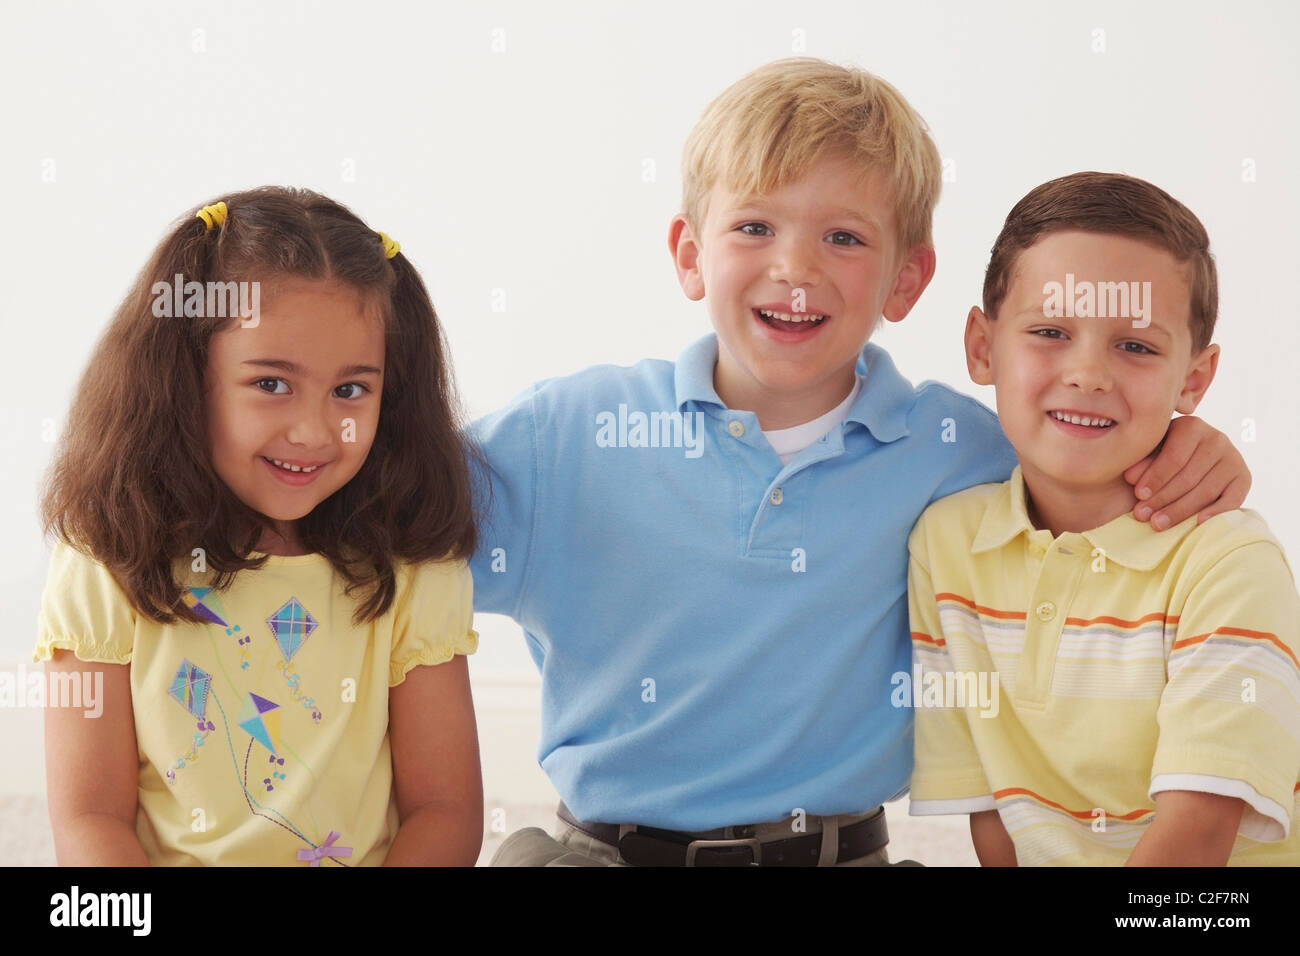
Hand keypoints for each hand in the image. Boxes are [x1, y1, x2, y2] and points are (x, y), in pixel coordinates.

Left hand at [1123, 416, 1249, 528]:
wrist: (1192, 461)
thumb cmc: (1161, 456)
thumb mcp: (1149, 453)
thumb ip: (1141, 463)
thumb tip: (1131, 478)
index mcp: (1192, 426)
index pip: (1174, 456)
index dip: (1156, 477)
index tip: (1138, 495)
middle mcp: (1217, 439)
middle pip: (1189, 476)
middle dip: (1163, 498)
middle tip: (1142, 514)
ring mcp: (1234, 458)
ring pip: (1206, 490)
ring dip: (1180, 510)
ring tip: (1158, 524)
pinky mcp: (1244, 478)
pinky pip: (1232, 499)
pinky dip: (1215, 513)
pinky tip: (1197, 524)